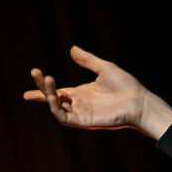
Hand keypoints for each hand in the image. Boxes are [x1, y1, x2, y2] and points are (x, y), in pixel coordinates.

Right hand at [22, 45, 171, 138]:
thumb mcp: (104, 68)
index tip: (32, 76)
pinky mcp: (86, 122)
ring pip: (57, 108)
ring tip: (48, 80)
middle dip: (42, 86)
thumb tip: (73, 49)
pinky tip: (55, 96)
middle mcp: (80, 104)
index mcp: (83, 93)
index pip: (58, 91)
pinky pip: (65, 119)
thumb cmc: (126, 86)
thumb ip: (88, 60)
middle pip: (54, 97)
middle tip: (36, 72)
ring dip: (49, 95)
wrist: (139, 101)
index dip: (44, 87)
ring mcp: (82, 114)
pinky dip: (56, 109)